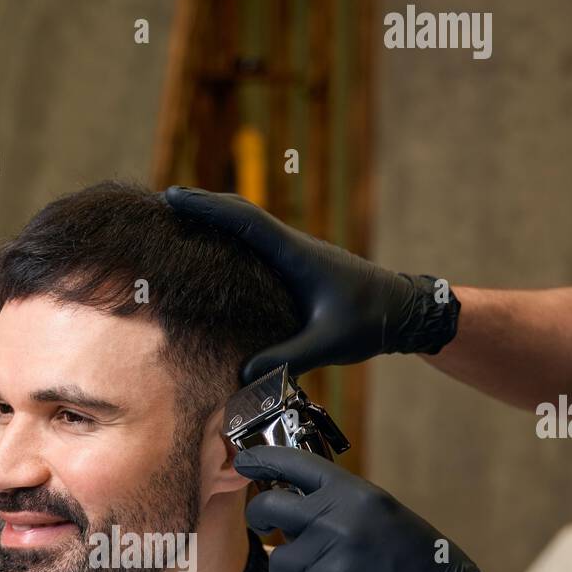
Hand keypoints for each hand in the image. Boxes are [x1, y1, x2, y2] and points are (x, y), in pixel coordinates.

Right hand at [164, 186, 459, 379]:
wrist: (404, 311)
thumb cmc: (370, 322)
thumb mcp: (328, 344)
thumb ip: (287, 358)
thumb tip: (244, 374)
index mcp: (297, 255)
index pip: (246, 221)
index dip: (208, 208)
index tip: (174, 197)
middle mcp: (294, 247)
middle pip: (242, 214)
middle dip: (204, 205)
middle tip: (167, 201)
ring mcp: (296, 255)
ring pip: (251, 226)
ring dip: (218, 218)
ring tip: (183, 220)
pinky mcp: (299, 267)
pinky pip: (259, 244)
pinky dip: (234, 237)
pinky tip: (218, 250)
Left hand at [234, 446, 552, 571]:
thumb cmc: (426, 570)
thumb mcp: (389, 518)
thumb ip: (346, 508)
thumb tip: (299, 503)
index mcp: (357, 495)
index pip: (293, 463)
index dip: (261, 460)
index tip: (245, 462)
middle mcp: (338, 522)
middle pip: (267, 509)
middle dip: (259, 518)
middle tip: (264, 527)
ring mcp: (328, 562)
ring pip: (277, 564)